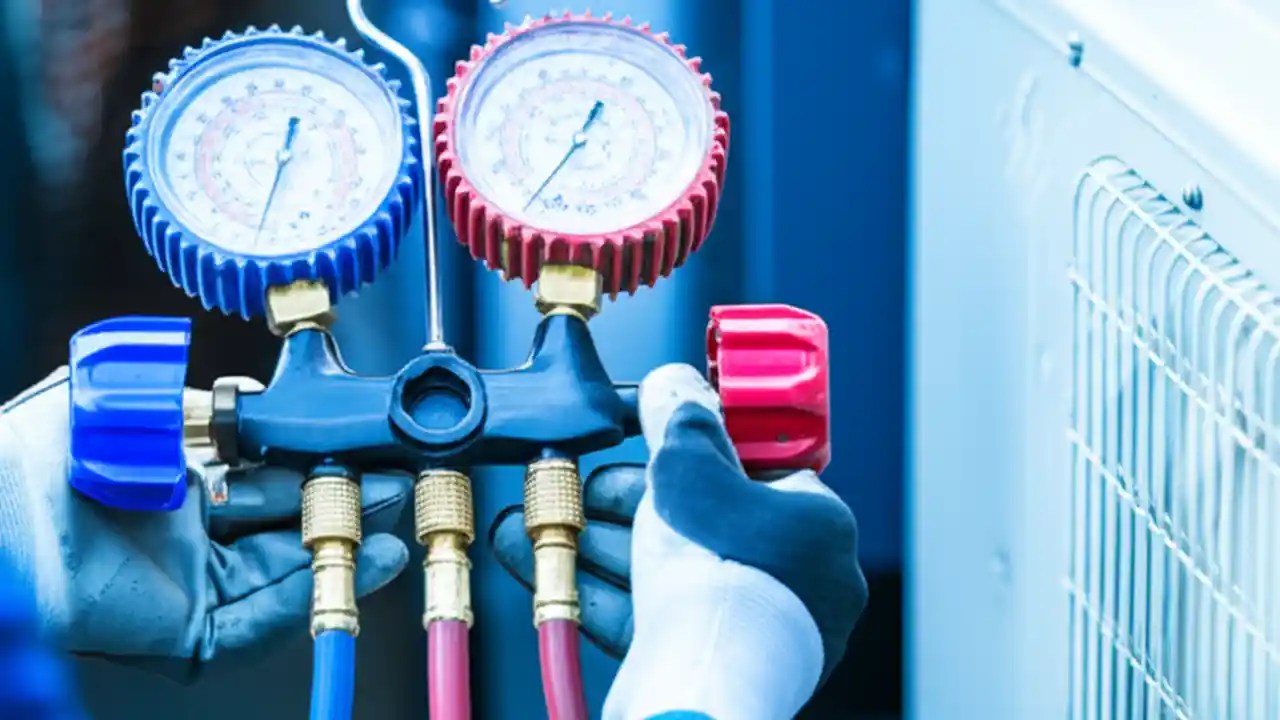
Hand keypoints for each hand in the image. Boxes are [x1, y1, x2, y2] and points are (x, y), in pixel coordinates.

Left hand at [0, 368, 411, 678]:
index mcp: (169, 483)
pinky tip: (364, 564)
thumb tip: (248, 396)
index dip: (311, 462)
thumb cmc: (29, 460)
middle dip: (342, 502)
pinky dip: (315, 595)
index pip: (261, 476)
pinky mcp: (185, 631)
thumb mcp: (118, 397)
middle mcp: (182, 536)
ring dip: (344, 548)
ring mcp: (185, 585)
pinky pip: (262, 620)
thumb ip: (182, 394)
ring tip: (396, 524)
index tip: (353, 442)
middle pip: (283, 524)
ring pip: (284, 572)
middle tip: (393, 480)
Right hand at [492, 363, 866, 719]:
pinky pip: (646, 613)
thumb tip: (675, 381)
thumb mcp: (692, 470)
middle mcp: (794, 582)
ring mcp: (751, 628)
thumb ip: (681, 420)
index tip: (647, 438)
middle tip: (579, 482)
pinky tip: (537, 558)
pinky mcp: (703, 662)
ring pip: (663, 569)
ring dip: (594, 540)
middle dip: (623, 500)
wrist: (703, 690)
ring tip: (539, 516)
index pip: (754, 469)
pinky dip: (593, 585)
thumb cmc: (719, 575)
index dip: (693, 449)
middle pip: (697, 521)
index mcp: (814, 527)